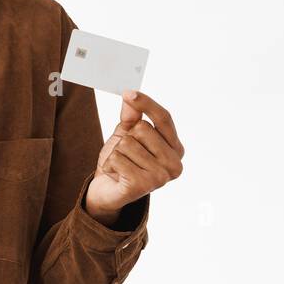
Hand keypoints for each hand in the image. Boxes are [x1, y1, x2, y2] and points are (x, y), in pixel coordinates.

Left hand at [85, 89, 183, 223]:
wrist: (107, 191)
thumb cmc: (122, 161)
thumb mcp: (126, 134)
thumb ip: (132, 116)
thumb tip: (131, 97)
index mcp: (176, 148)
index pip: (164, 119)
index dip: (147, 104)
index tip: (129, 93)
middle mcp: (174, 163)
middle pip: (143, 129)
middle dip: (126, 138)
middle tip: (125, 154)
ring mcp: (160, 177)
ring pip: (127, 143)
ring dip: (116, 152)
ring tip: (120, 166)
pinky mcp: (142, 186)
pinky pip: (117, 158)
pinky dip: (110, 163)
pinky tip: (115, 174)